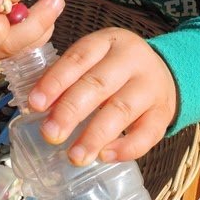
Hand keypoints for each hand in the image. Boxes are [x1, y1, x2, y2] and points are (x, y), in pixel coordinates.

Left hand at [27, 28, 177, 163]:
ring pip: (122, 110)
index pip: (78, 58)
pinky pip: (147, 133)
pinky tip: (105, 157)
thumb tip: (37, 108)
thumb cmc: (115, 72)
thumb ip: (69, 79)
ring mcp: (151, 86)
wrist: (163, 74)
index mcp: (108, 42)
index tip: (35, 105)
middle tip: (50, 135)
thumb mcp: (94, 62)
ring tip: (75, 156)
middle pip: (99, 84)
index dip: (55, 81)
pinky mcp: (164, 111)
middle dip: (71, 111)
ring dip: (95, 135)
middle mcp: (133, 59)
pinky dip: (126, 147)